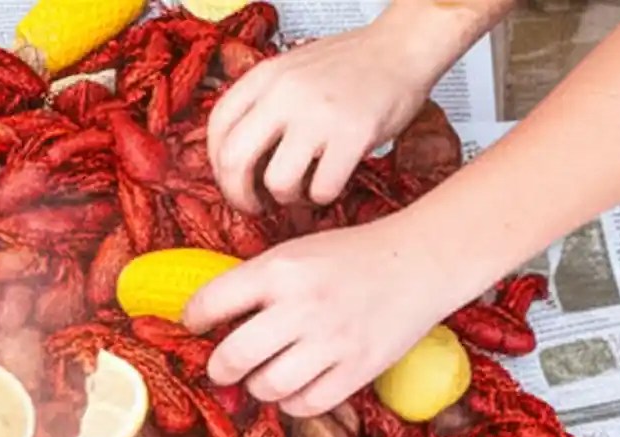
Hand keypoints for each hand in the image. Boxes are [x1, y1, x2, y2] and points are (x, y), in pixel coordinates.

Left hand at [182, 217, 456, 416]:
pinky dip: (292, 402)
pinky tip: (296, 386)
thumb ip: (255, 283)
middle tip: (222, 366)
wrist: (419, 262)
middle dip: (219, 367)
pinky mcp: (358, 369)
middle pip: (232, 357)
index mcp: (280, 269)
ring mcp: (332, 341)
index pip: (210, 302)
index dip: (193, 319)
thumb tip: (206, 319)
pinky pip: (306, 404)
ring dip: (257, 386)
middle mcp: (302, 306)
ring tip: (263, 374)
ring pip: (266, 387)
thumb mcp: (295, 253)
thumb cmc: (348, 257)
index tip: (196, 325)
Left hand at [207, 21, 435, 212]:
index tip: (230, 180)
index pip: (217, 127)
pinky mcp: (353, 135)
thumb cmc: (350, 65)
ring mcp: (319, 115)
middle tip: (253, 205)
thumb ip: (263, 104)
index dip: (217, 165)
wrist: (402, 48)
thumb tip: (236, 157)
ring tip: (301, 191)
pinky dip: (321, 198)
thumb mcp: (292, 71)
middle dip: (239, 195)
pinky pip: (321, 189)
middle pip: (234, 160)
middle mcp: (285, 93)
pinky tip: (328, 185)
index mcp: (265, 76)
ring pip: (278, 182)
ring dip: (286, 199)